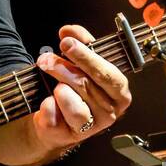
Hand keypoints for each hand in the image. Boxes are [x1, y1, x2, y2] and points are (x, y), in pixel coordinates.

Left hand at [32, 24, 131, 154]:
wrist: (54, 119)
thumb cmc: (74, 89)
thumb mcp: (82, 63)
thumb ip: (81, 43)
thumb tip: (69, 31)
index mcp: (119, 93)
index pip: (107, 74)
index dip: (87, 57)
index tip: (67, 43)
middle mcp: (109, 112)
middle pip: (86, 84)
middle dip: (63, 67)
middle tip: (47, 57)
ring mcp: (89, 127)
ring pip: (71, 100)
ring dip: (56, 84)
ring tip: (48, 75)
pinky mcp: (67, 135)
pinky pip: (53, 113)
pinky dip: (47, 103)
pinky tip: (47, 99)